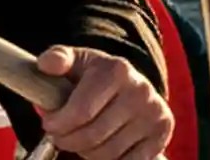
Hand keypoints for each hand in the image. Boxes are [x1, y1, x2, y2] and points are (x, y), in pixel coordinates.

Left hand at [35, 45, 173, 159]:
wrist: (129, 82)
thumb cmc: (94, 74)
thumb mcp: (75, 60)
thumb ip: (57, 58)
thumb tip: (46, 64)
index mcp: (116, 70)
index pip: (81, 111)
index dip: (59, 124)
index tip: (49, 124)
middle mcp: (140, 91)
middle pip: (94, 135)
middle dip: (68, 140)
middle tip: (59, 137)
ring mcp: (154, 113)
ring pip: (109, 152)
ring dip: (86, 152)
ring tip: (79, 139)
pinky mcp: (163, 133)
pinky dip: (108, 159)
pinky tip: (100, 147)